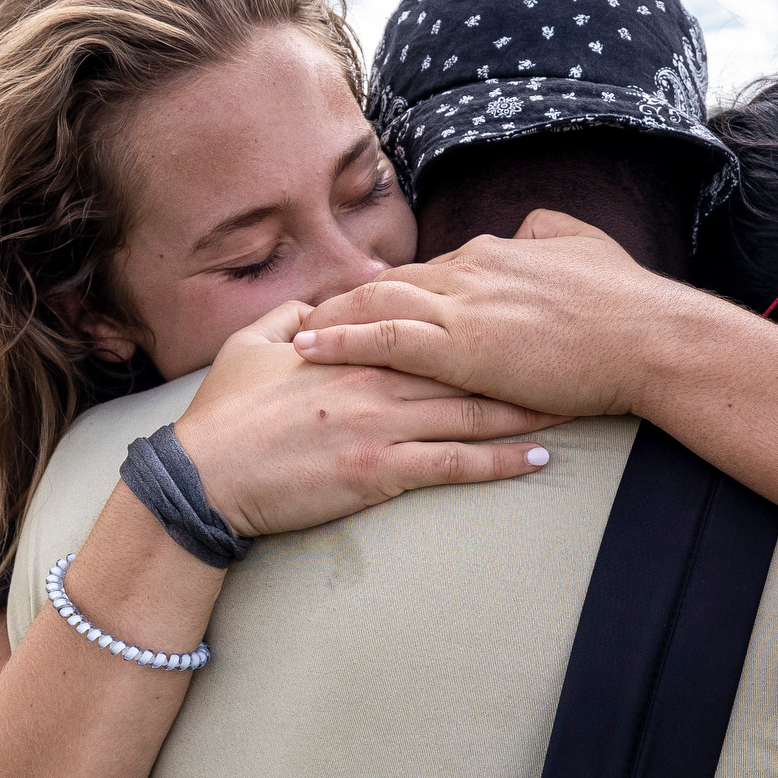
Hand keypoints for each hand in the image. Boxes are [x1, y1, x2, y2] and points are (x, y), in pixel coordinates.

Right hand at [173, 300, 568, 538]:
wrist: (202, 479)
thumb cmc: (224, 415)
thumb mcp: (252, 345)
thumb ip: (296, 314)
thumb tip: (328, 298)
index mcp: (350, 349)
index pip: (426, 327)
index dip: (476, 322)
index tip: (520, 315)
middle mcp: (374, 381)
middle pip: (465, 366)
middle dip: (521, 363)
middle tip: (573, 356)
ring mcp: (380, 426)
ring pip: (469, 411)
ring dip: (526, 409)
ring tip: (575, 403)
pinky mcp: (379, 471)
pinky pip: (454, 464)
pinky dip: (499, 462)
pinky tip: (537, 461)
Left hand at [289, 211, 723, 419]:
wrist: (650, 339)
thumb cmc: (630, 307)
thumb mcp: (588, 251)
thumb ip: (550, 234)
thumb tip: (526, 229)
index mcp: (498, 254)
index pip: (433, 271)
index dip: (397, 288)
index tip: (368, 300)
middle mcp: (471, 271)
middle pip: (394, 283)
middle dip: (351, 299)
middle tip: (313, 315)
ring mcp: (464, 307)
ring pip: (379, 305)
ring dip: (334, 318)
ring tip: (296, 333)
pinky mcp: (462, 346)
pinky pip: (384, 338)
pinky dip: (342, 340)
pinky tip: (310, 348)